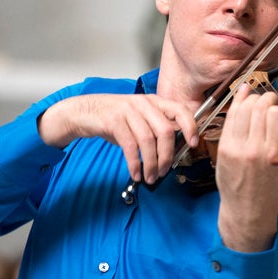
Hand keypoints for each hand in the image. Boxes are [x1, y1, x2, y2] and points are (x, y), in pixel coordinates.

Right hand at [37, 93, 197, 183]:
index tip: (193, 143)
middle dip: (167, 156)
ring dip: (151, 164)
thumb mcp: (139, 120)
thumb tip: (172, 151)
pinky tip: (136, 172)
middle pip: (165, 131)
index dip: (190, 127)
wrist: (84, 112)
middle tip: (164, 171)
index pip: (180, 110)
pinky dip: (135, 163)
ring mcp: (128, 110)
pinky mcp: (114, 120)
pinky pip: (130, 146)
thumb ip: (156, 130)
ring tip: (150, 177)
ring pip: (148, 141)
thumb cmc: (114, 119)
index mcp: (154, 102)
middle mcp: (143, 103)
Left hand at [215, 83, 277, 251]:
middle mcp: (254, 149)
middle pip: (259, 107)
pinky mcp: (222, 148)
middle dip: (266, 98)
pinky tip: (242, 94)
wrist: (247, 211)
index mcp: (274, 153)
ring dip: (251, 99)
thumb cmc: (273, 190)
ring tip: (257, 100)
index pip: (276, 114)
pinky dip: (236, 103)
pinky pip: (229, 118)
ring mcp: (235, 148)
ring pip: (242, 109)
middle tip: (270, 100)